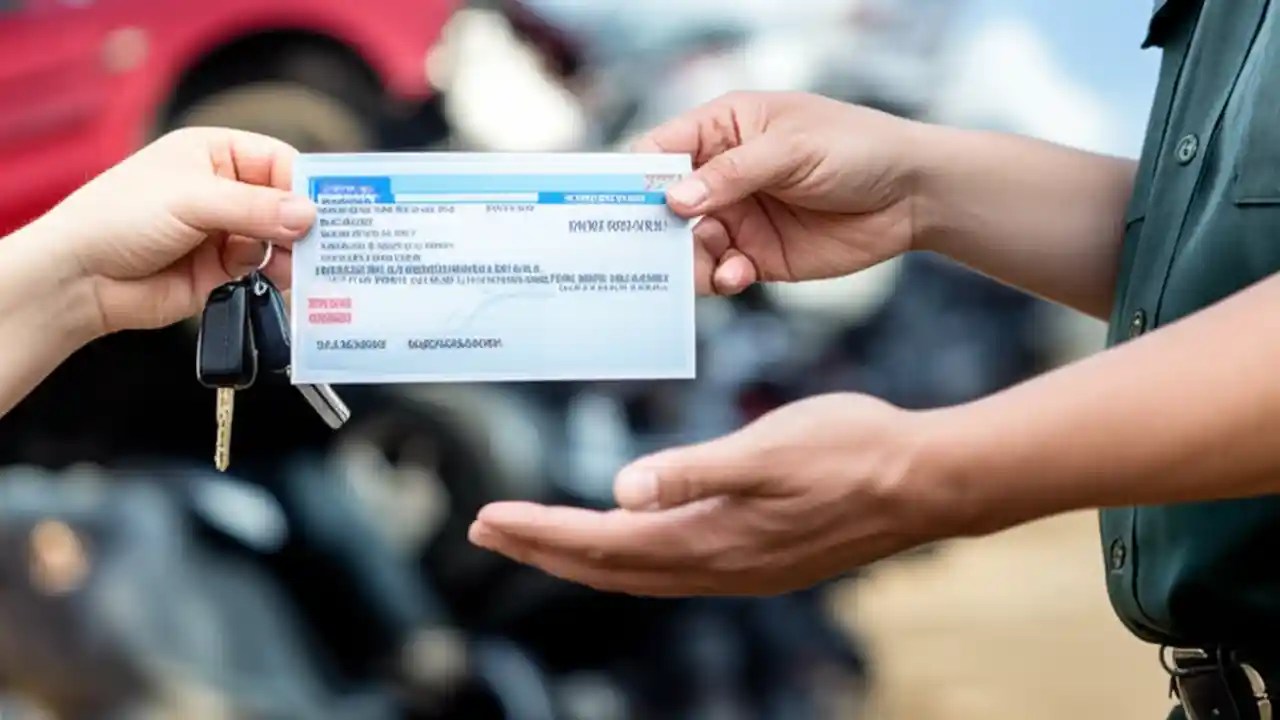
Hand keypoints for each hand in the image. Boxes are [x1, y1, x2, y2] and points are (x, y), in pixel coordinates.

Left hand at [34, 127, 315, 333]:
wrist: (79, 278)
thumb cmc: (119, 218)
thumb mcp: (192, 200)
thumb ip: (255, 208)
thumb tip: (309, 216)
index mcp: (215, 155)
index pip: (279, 162)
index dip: (306, 184)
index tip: (332, 208)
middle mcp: (224, 191)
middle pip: (286, 204)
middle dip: (305, 224)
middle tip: (328, 243)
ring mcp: (225, 233)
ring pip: (280, 241)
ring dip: (293, 255)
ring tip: (302, 268)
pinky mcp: (224, 272)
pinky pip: (266, 271)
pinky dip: (278, 278)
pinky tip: (284, 284)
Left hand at [468, 394, 952, 596]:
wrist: (924, 482)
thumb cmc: (850, 451)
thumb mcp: (768, 449)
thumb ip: (692, 473)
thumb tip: (618, 493)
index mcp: (708, 538)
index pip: (600, 542)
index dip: (539, 532)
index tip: (486, 516)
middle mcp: (716, 567)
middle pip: (607, 567)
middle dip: (543, 550)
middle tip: (486, 528)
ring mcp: (739, 571)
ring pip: (636, 573)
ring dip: (580, 557)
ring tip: (537, 539)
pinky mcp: (758, 562)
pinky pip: (671, 571)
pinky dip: (628, 560)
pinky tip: (625, 543)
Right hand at [632, 92, 925, 295]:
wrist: (913, 195)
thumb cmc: (855, 148)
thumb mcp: (791, 149)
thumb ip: (732, 174)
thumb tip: (675, 201)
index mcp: (722, 129)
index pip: (660, 149)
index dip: (636, 177)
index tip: (619, 206)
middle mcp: (721, 174)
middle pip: (665, 205)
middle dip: (653, 229)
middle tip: (643, 253)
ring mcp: (738, 216)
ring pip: (688, 245)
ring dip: (686, 261)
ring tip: (698, 271)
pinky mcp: (758, 255)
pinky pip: (721, 272)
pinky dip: (720, 278)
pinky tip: (737, 276)